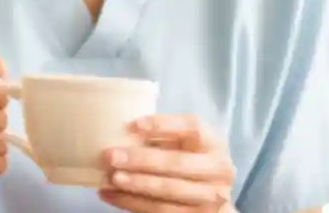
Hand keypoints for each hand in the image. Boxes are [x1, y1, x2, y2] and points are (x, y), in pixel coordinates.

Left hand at [99, 114, 236, 212]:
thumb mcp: (182, 143)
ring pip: (169, 190)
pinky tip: (110, 194)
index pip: (192, 127)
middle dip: (142, 160)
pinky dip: (132, 202)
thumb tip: (120, 132)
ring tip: (110, 178)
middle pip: (178, 163)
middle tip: (111, 156)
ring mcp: (210, 196)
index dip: (163, 124)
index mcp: (213, 143)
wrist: (212, 196)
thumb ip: (160, 136)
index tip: (134, 125)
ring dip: (136, 184)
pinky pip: (161, 210)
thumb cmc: (188, 158)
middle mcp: (218, 169)